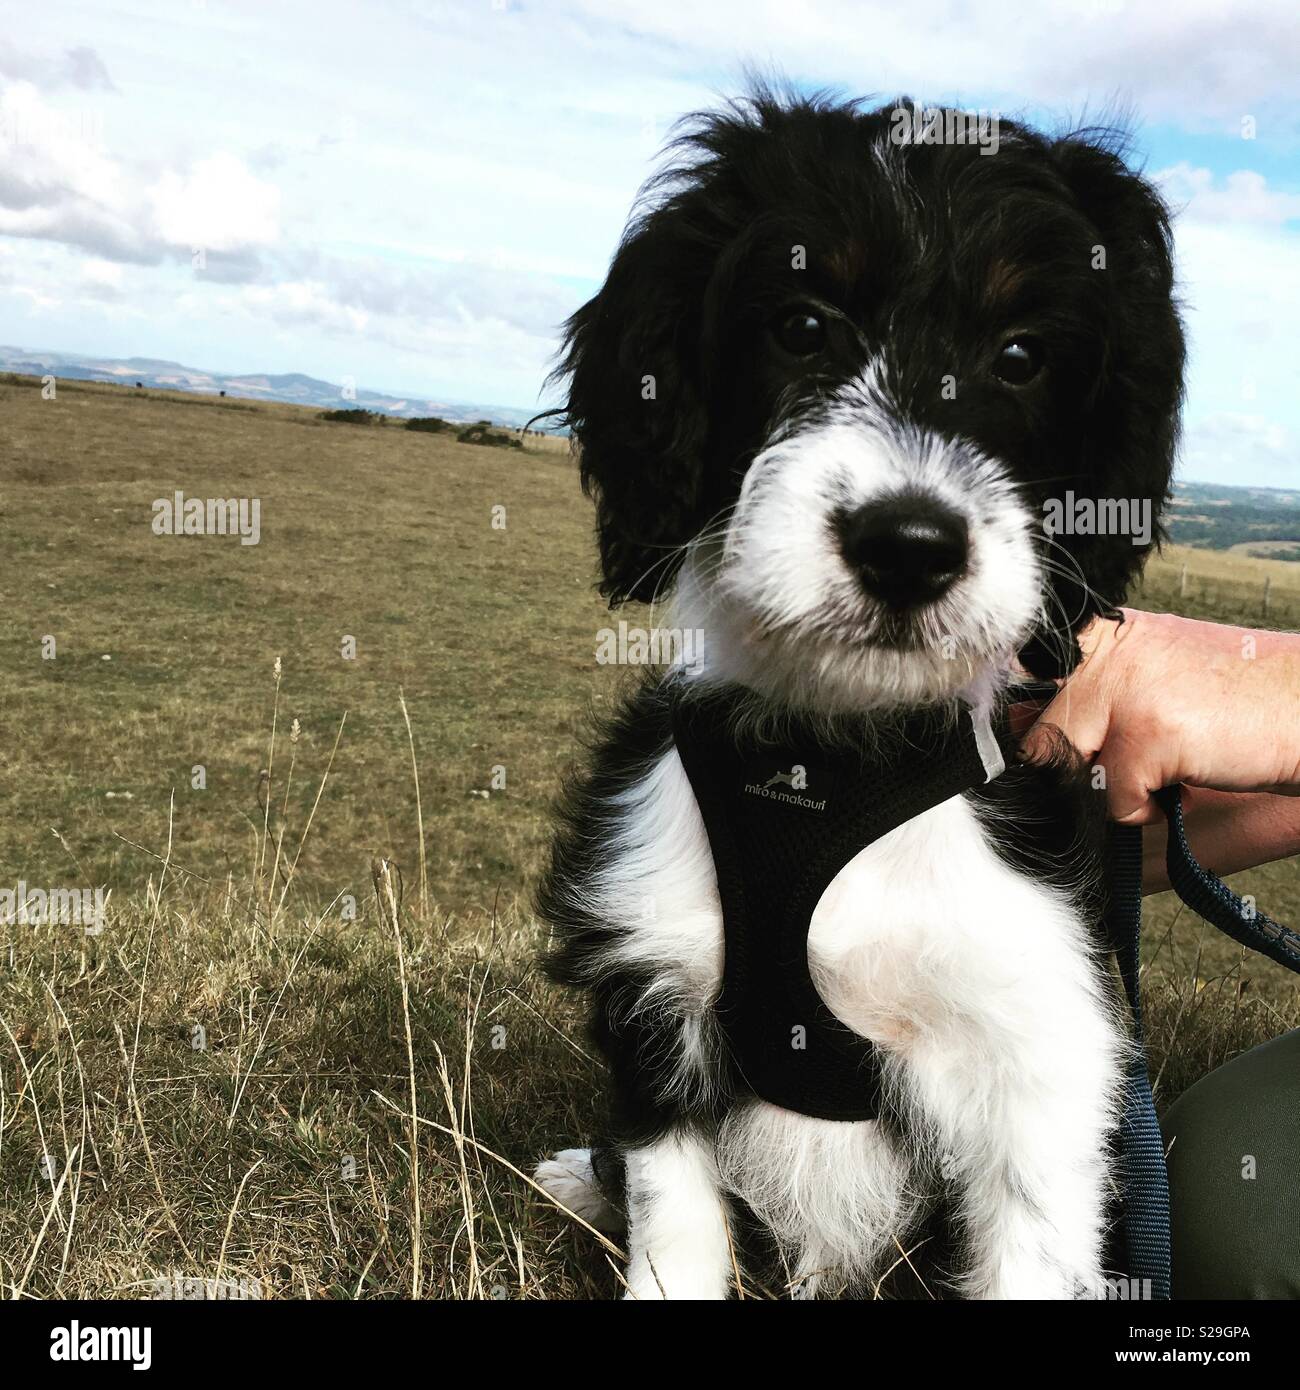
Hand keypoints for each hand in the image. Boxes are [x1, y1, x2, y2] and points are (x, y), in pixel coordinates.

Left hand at [1022, 607, 1299, 824]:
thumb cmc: (1233, 697)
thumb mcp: (1154, 670)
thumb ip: (1093, 686)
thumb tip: (1017, 725)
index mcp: (1107, 633)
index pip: (1026, 667)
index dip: (1020, 711)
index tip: (1024, 731)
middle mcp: (1107, 654)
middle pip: (1039, 731)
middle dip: (1074, 762)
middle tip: (1130, 758)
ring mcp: (1124, 693)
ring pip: (1068, 765)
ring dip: (1109, 783)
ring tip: (1159, 765)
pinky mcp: (1147, 737)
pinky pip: (1113, 798)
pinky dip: (1146, 808)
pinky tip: (1183, 782)